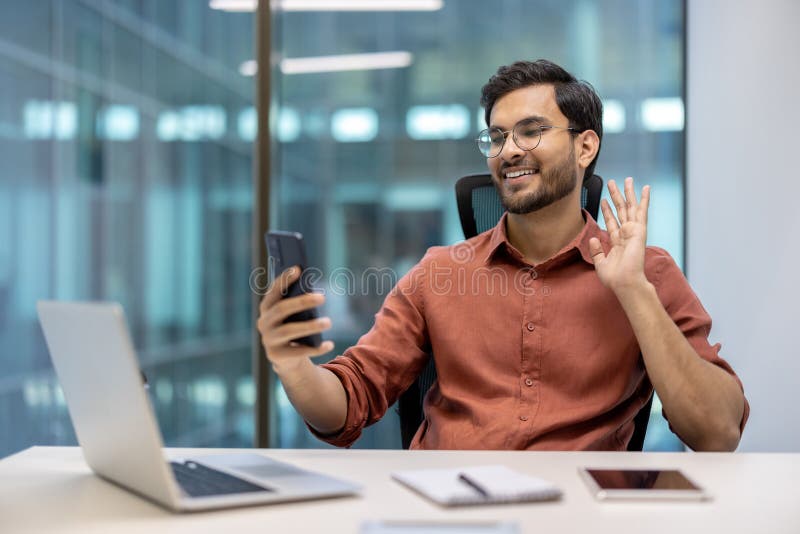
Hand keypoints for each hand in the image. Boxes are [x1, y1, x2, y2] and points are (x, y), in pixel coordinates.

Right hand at [257, 266, 334, 372]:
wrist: (286, 358)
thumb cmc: (293, 326)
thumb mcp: (294, 314)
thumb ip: (298, 302)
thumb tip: (314, 292)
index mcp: (266, 308)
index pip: (273, 291)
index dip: (284, 280)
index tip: (298, 269)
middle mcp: (264, 323)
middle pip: (282, 309)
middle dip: (302, 301)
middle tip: (322, 297)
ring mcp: (269, 340)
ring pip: (290, 330)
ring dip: (311, 326)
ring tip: (329, 322)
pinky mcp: (277, 356)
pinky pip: (299, 351)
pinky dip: (316, 348)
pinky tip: (330, 344)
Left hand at [588, 177, 650, 294]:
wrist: (624, 282)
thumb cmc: (614, 278)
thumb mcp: (600, 263)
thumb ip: (596, 250)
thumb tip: (593, 238)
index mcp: (617, 242)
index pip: (611, 221)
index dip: (607, 210)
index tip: (603, 200)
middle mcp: (626, 234)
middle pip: (621, 210)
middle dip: (617, 196)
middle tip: (613, 183)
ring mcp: (633, 231)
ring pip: (630, 207)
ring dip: (628, 193)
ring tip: (626, 180)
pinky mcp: (640, 230)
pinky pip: (642, 211)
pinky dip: (644, 199)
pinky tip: (645, 188)